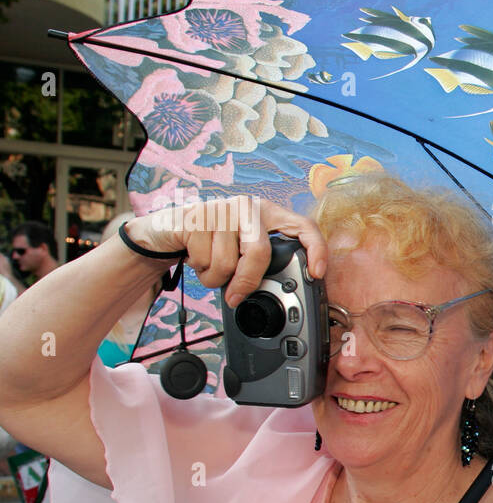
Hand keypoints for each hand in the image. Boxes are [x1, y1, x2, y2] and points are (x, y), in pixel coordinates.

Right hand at [122, 196, 327, 305]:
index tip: (316, 273)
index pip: (302, 226)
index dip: (315, 249)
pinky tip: (195, 258)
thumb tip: (285, 294)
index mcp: (267, 213)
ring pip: (228, 262)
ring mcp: (221, 209)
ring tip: (210, 266)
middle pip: (259, 253)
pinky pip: (206, 261)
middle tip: (236, 296)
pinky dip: (201, 272)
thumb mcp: (243, 251)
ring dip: (217, 277)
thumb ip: (264, 264)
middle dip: (247, 281)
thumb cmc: (212, 245)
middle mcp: (247, 206)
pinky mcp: (196, 217)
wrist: (166, 232)